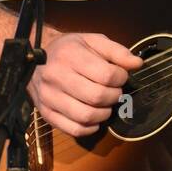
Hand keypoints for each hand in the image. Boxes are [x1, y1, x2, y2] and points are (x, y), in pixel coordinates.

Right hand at [27, 31, 143, 136]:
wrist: (33, 57)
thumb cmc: (68, 49)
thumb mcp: (93, 41)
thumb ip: (117, 51)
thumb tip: (137, 64)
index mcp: (70, 55)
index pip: (106, 75)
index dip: (121, 77)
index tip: (120, 76)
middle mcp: (56, 77)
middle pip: (97, 97)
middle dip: (114, 96)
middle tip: (114, 91)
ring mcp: (49, 97)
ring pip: (86, 116)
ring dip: (104, 114)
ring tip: (105, 105)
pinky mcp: (45, 113)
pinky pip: (73, 129)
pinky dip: (89, 128)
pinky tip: (94, 119)